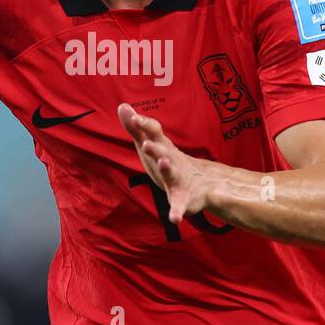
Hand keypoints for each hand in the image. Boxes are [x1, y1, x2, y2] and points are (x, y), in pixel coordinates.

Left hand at [118, 102, 216, 223]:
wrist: (202, 183)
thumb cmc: (169, 160)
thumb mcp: (152, 144)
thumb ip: (137, 128)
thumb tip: (122, 106)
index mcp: (163, 147)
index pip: (153, 133)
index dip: (145, 126)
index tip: (134, 118)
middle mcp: (171, 160)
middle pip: (163, 152)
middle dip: (155, 148)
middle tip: (147, 144)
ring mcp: (177, 179)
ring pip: (171, 174)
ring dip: (166, 168)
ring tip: (162, 163)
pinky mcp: (182, 198)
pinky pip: (179, 206)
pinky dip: (177, 212)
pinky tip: (174, 219)